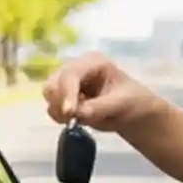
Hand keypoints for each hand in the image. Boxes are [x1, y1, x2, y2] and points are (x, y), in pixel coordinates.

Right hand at [42, 52, 159, 131]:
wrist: (132, 113)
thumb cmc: (132, 103)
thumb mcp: (121, 104)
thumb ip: (100, 107)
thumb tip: (79, 113)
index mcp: (93, 62)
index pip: (71, 74)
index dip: (67, 93)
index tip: (70, 113)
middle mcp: (77, 69)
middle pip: (54, 82)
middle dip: (60, 102)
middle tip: (70, 120)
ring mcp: (69, 83)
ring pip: (50, 94)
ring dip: (58, 109)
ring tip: (75, 120)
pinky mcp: (65, 97)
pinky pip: (52, 106)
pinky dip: (59, 116)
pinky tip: (74, 121)